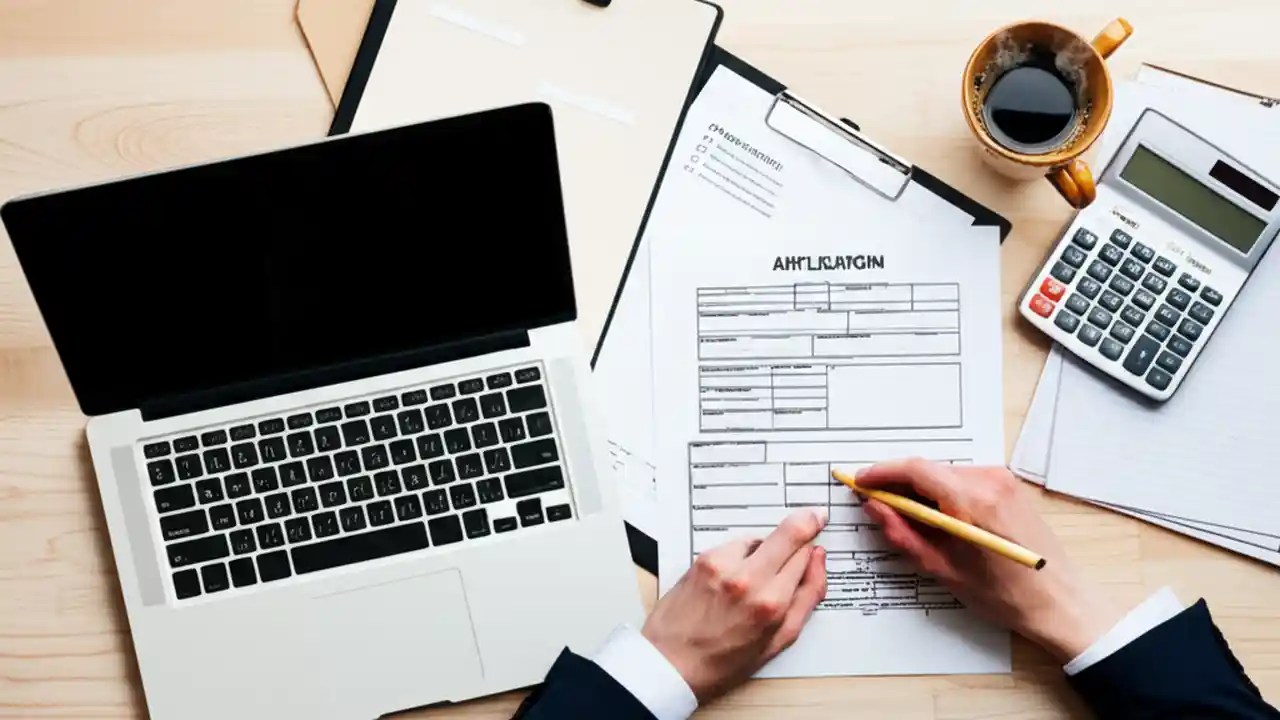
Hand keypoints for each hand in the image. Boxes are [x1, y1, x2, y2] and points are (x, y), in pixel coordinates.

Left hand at [642, 508, 827, 701]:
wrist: (671, 663)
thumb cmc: (724, 661)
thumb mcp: (778, 641)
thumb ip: (806, 598)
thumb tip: (818, 561)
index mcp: (771, 604)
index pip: (805, 556)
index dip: (813, 549)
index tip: (817, 542)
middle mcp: (748, 578)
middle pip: (788, 532)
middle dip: (805, 523)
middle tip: (814, 517)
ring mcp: (722, 564)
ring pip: (760, 538)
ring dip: (765, 550)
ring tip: (754, 578)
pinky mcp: (703, 558)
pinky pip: (734, 545)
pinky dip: (740, 556)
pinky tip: (733, 578)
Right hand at [856, 460, 1122, 661]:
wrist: (1059, 601)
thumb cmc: (1006, 594)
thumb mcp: (943, 568)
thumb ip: (902, 534)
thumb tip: (875, 508)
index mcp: (973, 501)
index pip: (915, 470)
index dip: (881, 473)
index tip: (860, 483)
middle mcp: (990, 481)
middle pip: (928, 470)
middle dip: (898, 485)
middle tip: (878, 506)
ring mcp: (1003, 480)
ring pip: (944, 474)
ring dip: (922, 491)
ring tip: (910, 521)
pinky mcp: (1009, 486)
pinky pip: (964, 480)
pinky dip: (943, 493)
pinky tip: (939, 519)